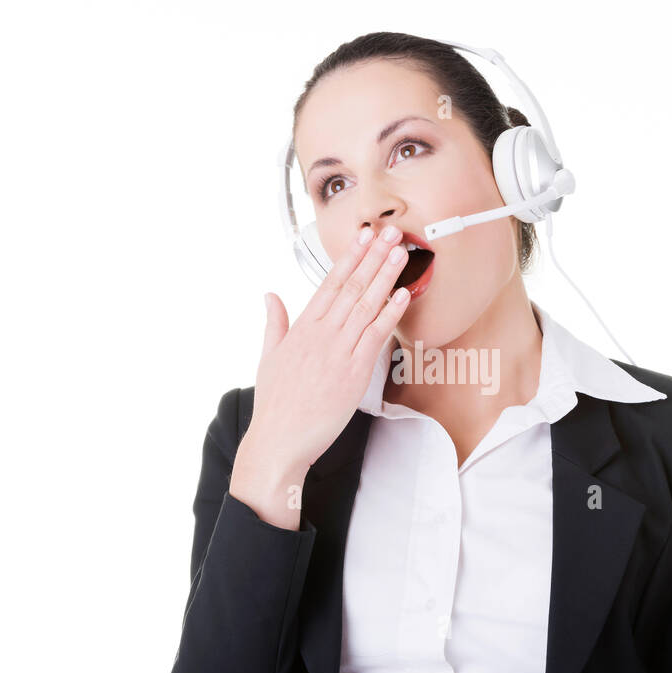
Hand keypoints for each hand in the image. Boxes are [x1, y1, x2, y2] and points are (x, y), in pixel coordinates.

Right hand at [228, 224, 410, 528]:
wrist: (279, 441)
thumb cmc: (276, 405)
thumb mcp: (269, 357)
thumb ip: (275, 323)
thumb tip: (270, 296)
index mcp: (302, 329)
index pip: (330, 284)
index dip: (349, 257)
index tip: (363, 236)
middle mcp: (320, 335)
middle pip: (351, 287)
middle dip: (373, 257)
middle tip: (390, 231)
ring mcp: (338, 352)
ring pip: (366, 306)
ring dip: (385, 277)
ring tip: (401, 252)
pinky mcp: (353, 373)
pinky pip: (375, 337)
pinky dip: (390, 314)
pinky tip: (403, 295)